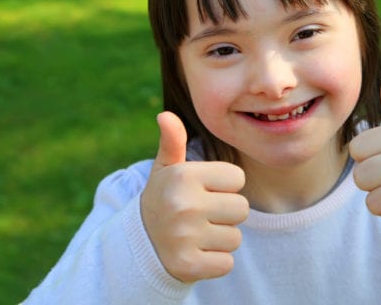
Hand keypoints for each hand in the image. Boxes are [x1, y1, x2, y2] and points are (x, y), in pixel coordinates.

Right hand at [140, 111, 249, 281]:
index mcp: (183, 176)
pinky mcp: (188, 265)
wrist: (139, 244)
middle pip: (241, 209)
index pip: (238, 178)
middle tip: (201, 215)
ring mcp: (185, 237)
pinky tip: (196, 253)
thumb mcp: (166, 169)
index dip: (224, 186)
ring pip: (235, 237)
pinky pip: (226, 263)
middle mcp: (184, 204)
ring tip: (197, 233)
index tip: (203, 192)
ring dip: (220, 239)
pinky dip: (215, 262)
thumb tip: (165, 115)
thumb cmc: (164, 198)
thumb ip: (173, 142)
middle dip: (226, 213)